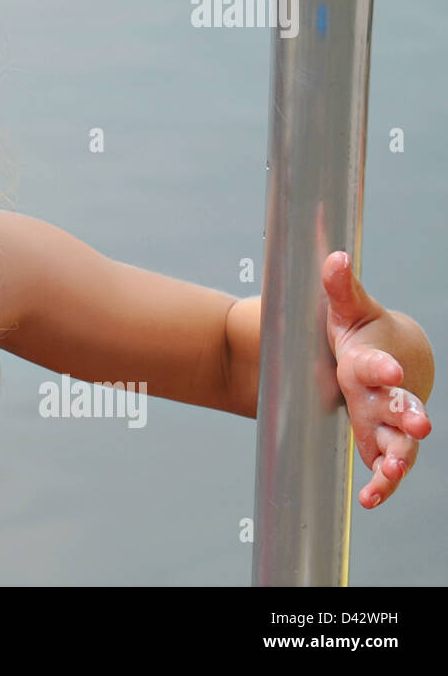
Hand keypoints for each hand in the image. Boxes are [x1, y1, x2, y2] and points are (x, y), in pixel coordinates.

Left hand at [323, 252, 432, 509]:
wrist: (390, 356)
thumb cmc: (363, 333)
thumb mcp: (347, 310)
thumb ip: (340, 288)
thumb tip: (335, 256)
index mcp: (371, 360)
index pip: (378, 363)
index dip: (383, 366)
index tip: (389, 370)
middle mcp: (385, 393)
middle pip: (401, 405)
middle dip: (409, 414)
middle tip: (420, 425)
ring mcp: (386, 420)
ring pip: (400, 442)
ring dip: (399, 455)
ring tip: (392, 470)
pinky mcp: (380, 441)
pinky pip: (386, 466)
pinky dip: (382, 483)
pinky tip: (371, 499)